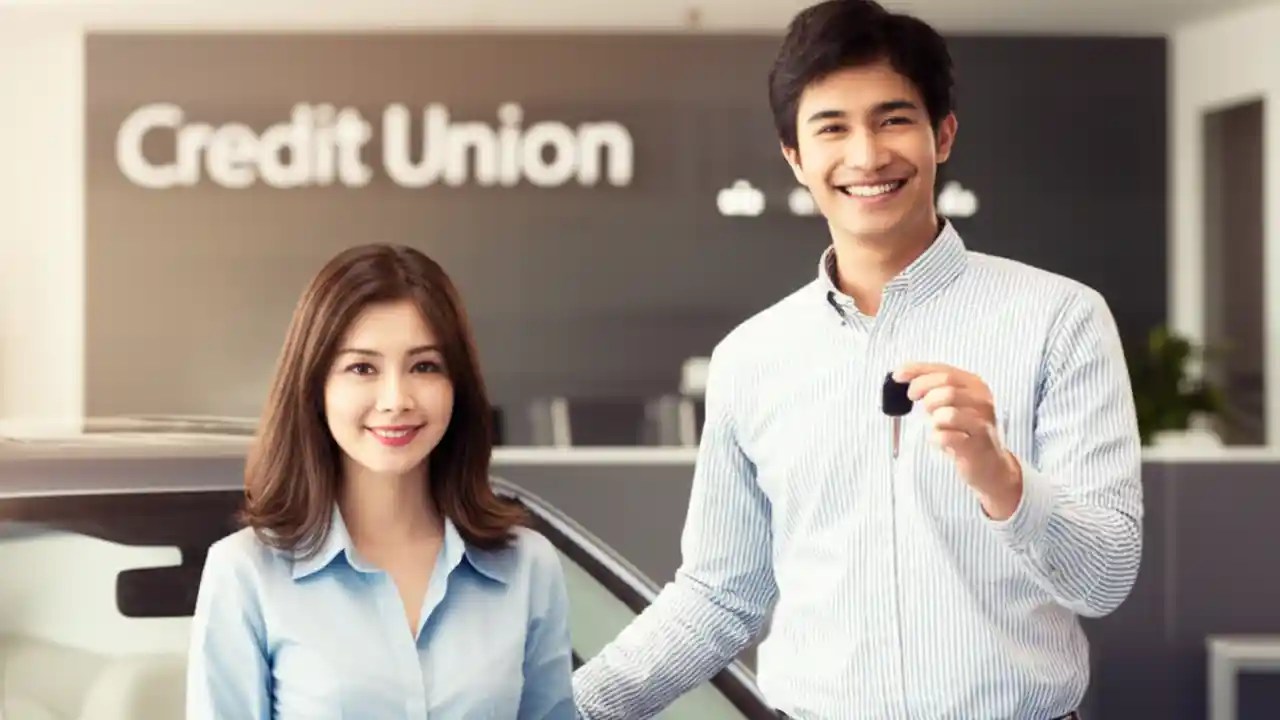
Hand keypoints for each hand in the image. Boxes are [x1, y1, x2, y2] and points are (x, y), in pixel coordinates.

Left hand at [893, 362, 1022, 518]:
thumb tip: (901, 373)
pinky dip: (936, 438)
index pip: (944, 371)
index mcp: (975, 385)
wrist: (989, 464)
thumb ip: (931, 386)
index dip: (918, 371)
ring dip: (933, 418)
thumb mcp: (951, 402)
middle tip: (913, 400)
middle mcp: (982, 401)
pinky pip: (946, 437)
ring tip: (936, 424)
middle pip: (946, 386)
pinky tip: (941, 440)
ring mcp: (981, 423)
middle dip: (923, 391)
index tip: (898, 376)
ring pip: (947, 412)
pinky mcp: (977, 445)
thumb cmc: (965, 430)